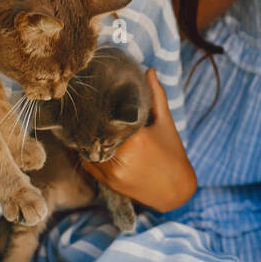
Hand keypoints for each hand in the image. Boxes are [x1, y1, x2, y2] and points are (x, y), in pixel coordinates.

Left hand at [82, 67, 196, 211]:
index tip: (96, 97)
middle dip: (92, 122)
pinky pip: (90, 164)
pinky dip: (88, 153)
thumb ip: (156, 96)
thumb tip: (149, 71)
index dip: (100, 107)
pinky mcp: (108, 184)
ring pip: (89, 149)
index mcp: (137, 139)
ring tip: (84, 123)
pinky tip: (89, 142)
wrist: (176, 191)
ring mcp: (113, 173)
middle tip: (86, 107)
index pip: (108, 117)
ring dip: (87, 137)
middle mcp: (123, 157)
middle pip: (96, 133)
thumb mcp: (166, 123)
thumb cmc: (173, 153)